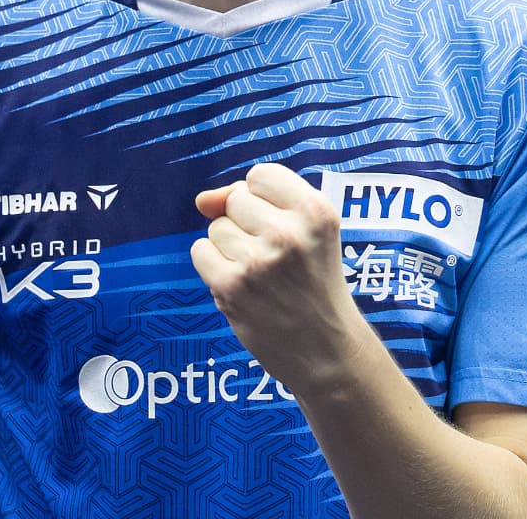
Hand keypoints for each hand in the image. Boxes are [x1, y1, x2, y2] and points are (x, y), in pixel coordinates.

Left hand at [190, 162, 371, 393]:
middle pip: (235, 200)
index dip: (261, 199)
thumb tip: (201, 200)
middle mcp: (289, 232)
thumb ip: (255, 201)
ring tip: (261, 277)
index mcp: (316, 211)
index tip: (279, 227)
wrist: (326, 352)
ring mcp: (259, 260)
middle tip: (274, 259)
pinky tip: (242, 287)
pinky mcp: (233, 286)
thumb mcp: (307, 233)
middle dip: (245, 224)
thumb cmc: (313, 285)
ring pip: (217, 228)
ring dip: (230, 250)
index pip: (261, 175)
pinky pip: (200, 252)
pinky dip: (214, 268)